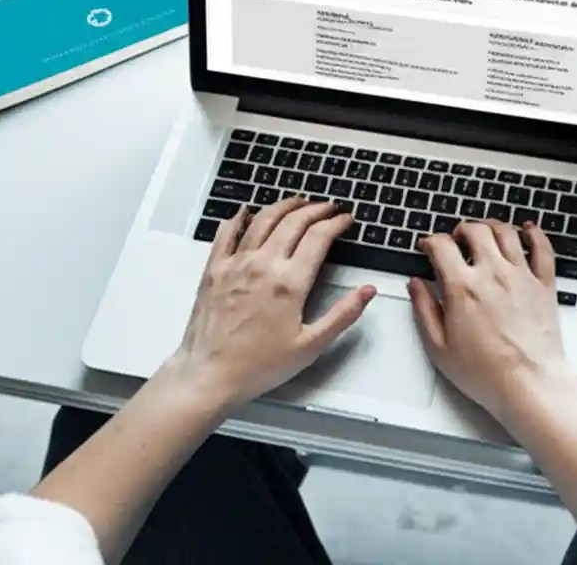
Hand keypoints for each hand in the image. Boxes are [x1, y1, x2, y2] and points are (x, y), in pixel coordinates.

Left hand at [175, 198, 375, 407]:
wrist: (209, 374)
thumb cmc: (258, 366)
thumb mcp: (311, 346)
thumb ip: (343, 314)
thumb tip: (367, 291)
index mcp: (290, 283)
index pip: (319, 237)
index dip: (336, 222)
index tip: (346, 219)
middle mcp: (263, 265)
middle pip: (293, 221)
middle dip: (315, 209)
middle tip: (328, 207)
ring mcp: (236, 264)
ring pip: (262, 219)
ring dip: (284, 206)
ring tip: (297, 202)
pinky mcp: (214, 269)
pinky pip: (227, 233)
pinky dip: (239, 217)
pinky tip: (245, 211)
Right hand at [409, 220, 575, 422]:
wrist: (529, 384)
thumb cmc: (486, 373)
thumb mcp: (439, 347)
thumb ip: (424, 310)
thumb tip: (416, 286)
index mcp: (463, 288)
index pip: (442, 246)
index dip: (430, 241)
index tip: (428, 246)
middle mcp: (493, 274)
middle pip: (476, 231)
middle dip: (461, 229)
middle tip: (456, 237)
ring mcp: (522, 277)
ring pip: (507, 233)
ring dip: (492, 226)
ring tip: (485, 230)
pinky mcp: (544, 285)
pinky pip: (542, 249)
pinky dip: (535, 234)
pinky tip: (529, 230)